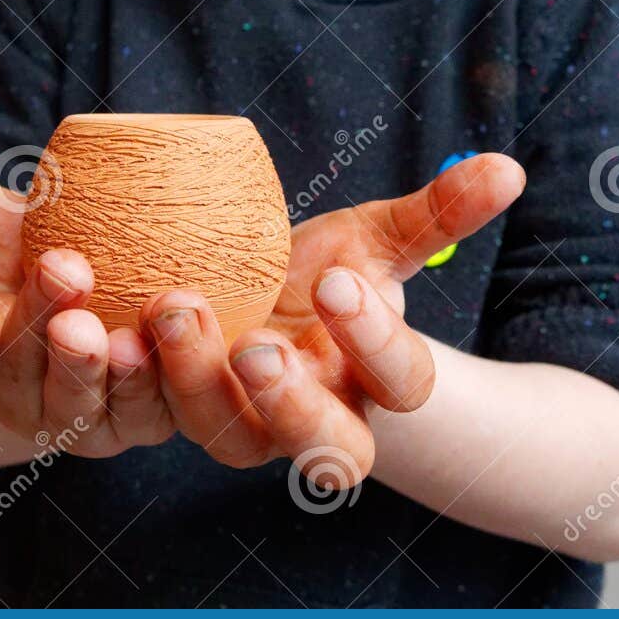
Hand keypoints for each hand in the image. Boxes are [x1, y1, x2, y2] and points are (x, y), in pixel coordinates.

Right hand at [0, 131, 175, 456]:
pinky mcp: (136, 426)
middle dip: (42, 317)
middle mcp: (20, 387)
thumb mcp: (2, 229)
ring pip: (80, 397)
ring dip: (96, 366)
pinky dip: (154, 388)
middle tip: (66, 269)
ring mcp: (76, 415)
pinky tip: (163, 356)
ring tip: (111, 334)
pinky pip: (146, 412)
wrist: (113, 332)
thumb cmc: (46, 267)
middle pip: (24, 358)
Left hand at [142, 153, 525, 484]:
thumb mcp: (377, 239)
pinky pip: (154, 414)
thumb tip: (508, 168)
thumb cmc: (328, 276)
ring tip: (173, 308)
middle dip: (290, 403)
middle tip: (256, 346)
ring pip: (226, 437)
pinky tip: (111, 326)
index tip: (341, 279)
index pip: (402, 380)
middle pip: (325, 450)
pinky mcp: (177, 415)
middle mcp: (318, 421)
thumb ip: (439, 211)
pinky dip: (132, 375)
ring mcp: (245, 428)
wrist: (258, 304)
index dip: (377, 339)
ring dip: (197, 380)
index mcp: (378, 382)